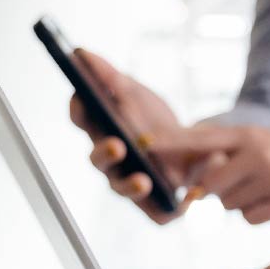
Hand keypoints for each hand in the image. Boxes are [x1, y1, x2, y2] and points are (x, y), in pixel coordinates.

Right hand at [67, 48, 198, 223]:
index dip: (79, 109)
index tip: (83, 98)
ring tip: (145, 180)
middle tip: (117, 145)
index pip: (82, 119)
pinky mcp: (157, 202)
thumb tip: (81, 53)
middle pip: (98, 160)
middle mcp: (112, 161)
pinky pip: (160, 215)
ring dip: (132, 186)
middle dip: (105, 153)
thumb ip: (109, 76)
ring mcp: (132, 182)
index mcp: (102, 130)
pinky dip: (173, 211)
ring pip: (123, 190)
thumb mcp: (134, 93)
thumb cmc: (151, 120)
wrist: (190, 145)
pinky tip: (190, 197)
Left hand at [153, 126, 269, 224]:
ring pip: (229, 205)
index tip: (145, 145)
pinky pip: (249, 219)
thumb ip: (222, 151)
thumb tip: (186, 176)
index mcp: (248, 135)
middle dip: (213, 192)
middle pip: (211, 185)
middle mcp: (259, 154)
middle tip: (229, 187)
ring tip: (260, 189)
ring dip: (237, 203)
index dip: (173, 143)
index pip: (203, 138)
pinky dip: (254, 214)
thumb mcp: (255, 141)